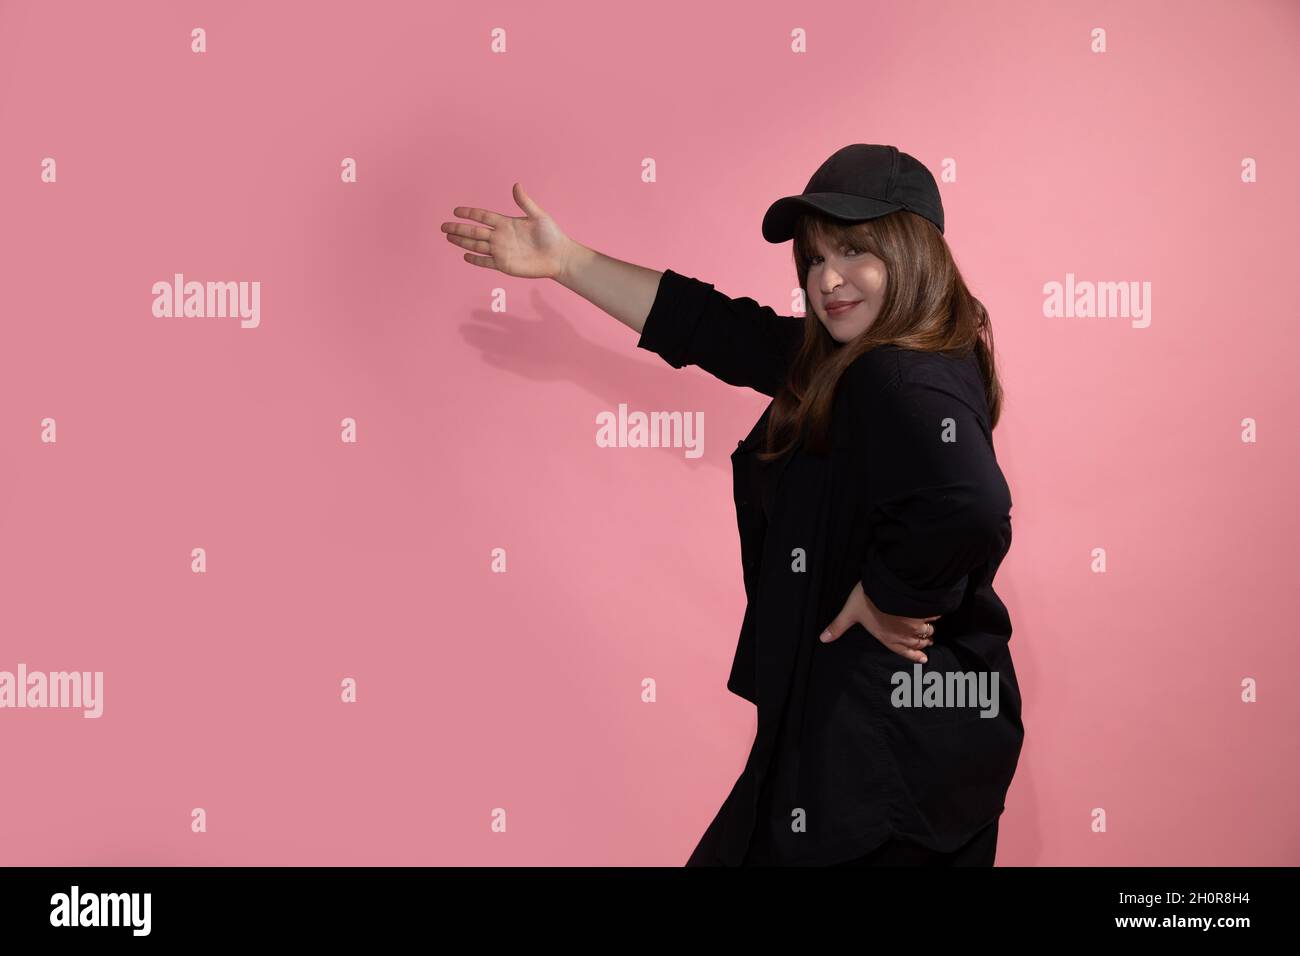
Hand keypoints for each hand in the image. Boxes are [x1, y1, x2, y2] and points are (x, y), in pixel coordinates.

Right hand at [441, 183, 572, 279]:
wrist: (558, 256)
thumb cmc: (551, 235)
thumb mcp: (538, 215)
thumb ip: (524, 202)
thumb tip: (516, 185)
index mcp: (506, 223)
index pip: (483, 216)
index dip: (469, 213)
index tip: (456, 211)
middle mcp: (500, 236)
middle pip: (474, 231)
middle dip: (458, 229)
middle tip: (443, 226)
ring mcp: (501, 251)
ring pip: (476, 245)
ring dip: (462, 241)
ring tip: (448, 237)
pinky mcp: (504, 264)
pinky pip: (486, 262)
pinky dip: (475, 259)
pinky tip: (465, 255)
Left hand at [819, 581, 939, 662]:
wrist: (889, 587)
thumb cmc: (868, 601)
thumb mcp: (849, 613)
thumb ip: (838, 627)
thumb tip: (823, 639)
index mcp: (887, 637)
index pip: (903, 651)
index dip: (914, 656)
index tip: (924, 659)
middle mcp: (904, 634)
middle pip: (919, 643)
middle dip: (923, 643)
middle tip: (928, 643)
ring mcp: (917, 622)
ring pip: (927, 631)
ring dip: (929, 631)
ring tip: (930, 630)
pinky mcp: (925, 610)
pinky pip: (934, 615)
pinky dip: (934, 615)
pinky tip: (934, 613)